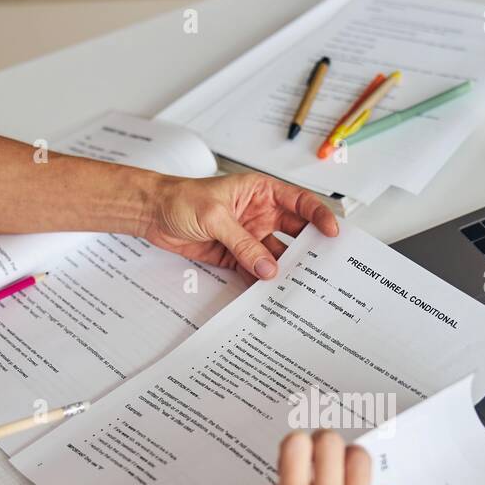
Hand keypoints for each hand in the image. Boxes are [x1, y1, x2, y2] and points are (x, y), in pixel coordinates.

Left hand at [141, 173, 339, 281]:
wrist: (153, 214)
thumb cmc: (181, 198)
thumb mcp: (215, 217)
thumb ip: (242, 243)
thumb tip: (268, 267)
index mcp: (262, 192)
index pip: (299, 202)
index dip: (318, 216)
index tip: (331, 232)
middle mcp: (261, 214)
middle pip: (295, 232)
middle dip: (309, 248)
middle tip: (323, 265)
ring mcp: (250, 236)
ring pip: (277, 255)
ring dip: (286, 269)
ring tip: (298, 285)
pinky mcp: (237, 256)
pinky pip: (256, 269)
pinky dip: (263, 281)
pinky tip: (271, 292)